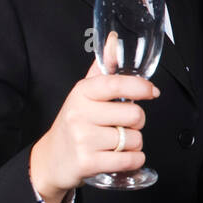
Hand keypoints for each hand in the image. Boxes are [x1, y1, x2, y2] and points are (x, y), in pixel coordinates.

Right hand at [29, 58, 158, 202]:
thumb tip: (113, 40)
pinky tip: (121, 156)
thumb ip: (102, 68)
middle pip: (134, 114)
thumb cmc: (73, 123)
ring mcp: (83, 139)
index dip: (140, 86)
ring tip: (116, 143)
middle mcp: (80, 114)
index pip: (116, 84)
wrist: (51, 159)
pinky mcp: (88, 162)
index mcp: (81, 93)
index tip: (152, 91)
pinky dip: (134, 160)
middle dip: (137, 122)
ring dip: (134, 144)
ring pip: (134, 139)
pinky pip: (130, 159)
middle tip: (123, 125)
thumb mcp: (83, 93)